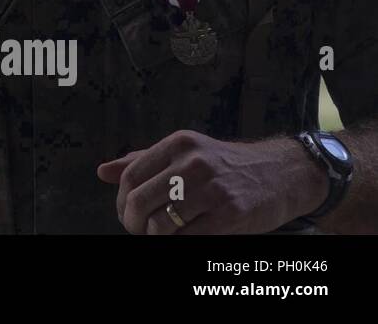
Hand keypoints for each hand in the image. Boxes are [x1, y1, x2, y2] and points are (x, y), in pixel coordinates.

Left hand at [97, 130, 328, 233]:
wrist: (281, 173)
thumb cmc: (224, 165)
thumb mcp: (185, 152)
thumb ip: (143, 161)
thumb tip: (102, 172)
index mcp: (178, 144)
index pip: (131, 175)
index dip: (121, 201)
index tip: (126, 213)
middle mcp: (193, 163)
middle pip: (140, 200)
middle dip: (132, 222)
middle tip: (137, 229)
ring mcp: (212, 189)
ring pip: (161, 223)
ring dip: (154, 235)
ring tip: (159, 235)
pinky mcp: (229, 214)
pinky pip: (188, 237)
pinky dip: (178, 241)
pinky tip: (182, 236)